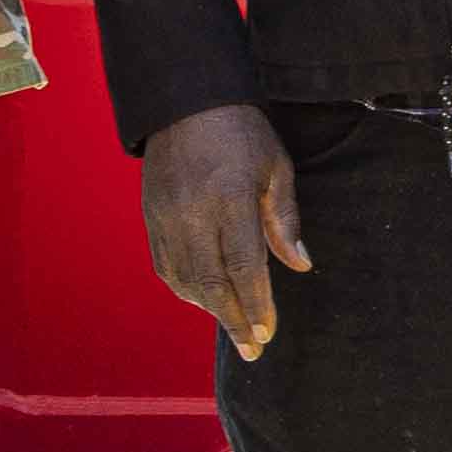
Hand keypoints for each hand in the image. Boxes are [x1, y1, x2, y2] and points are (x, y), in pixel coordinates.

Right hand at [145, 103, 308, 357]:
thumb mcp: (276, 168)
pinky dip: (185, 289)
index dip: (257, 305)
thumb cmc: (242, 132)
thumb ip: (285, 219)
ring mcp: (166, 216)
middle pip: (212, 284)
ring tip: (235, 325)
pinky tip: (204, 299)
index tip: (268, 333)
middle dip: (234, 321)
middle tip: (253, 349)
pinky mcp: (151, 216)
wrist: (185, 101)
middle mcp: (193, 212)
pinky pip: (165, 266)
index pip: (245, 267)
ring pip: (186, 280)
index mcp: (230, 198)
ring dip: (211, 309)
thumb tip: (300, 266)